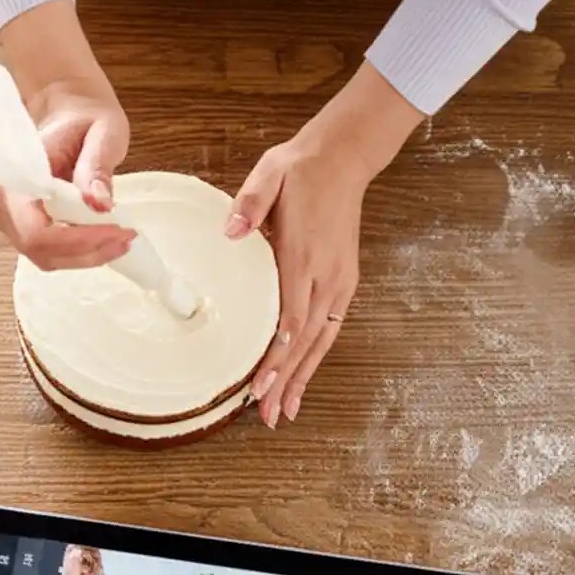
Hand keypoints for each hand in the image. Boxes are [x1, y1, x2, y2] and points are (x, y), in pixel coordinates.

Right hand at [0, 0, 134, 270]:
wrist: (63, 111)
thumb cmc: (83, 117)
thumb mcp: (102, 131)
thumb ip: (96, 167)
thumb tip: (98, 204)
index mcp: (10, 171)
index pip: (37, 230)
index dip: (78, 241)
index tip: (119, 232)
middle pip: (39, 249)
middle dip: (87, 250)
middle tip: (127, 237)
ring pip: (43, 256)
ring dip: (85, 254)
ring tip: (120, 237)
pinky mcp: (12, 224)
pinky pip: (44, 251)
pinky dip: (76, 250)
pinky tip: (102, 237)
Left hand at [228, 62, 423, 427]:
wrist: (344, 158)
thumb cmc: (301, 169)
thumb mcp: (271, 172)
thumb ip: (250, 203)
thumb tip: (231, 233)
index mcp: (304, 255)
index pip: (290, 319)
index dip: (275, 356)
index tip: (260, 385)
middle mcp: (327, 276)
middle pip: (305, 341)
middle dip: (286, 381)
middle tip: (267, 415)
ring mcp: (339, 281)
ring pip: (320, 341)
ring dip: (302, 377)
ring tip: (285, 411)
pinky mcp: (343, 281)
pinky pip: (328, 329)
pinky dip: (314, 357)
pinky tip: (302, 377)